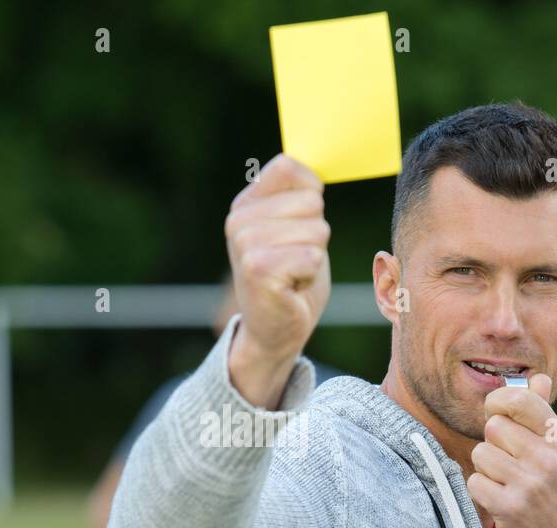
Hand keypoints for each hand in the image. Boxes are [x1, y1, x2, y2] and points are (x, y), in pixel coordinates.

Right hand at [224, 154, 330, 406]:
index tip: (298, 226)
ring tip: (293, 274)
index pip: (291, 167)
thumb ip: (299, 195)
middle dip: (315, 235)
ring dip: (314, 256)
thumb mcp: (295, 227)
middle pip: (312, 202)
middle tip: (294, 260)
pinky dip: (311, 275)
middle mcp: (238, 221)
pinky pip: (314, 256)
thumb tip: (314, 168)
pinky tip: (292, 288)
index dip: (310, 195)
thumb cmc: (291, 277)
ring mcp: (245, 245)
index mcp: (244, 204)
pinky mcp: (259, 269)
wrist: (274, 330)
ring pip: (317, 230)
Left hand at [466, 374, 556, 527]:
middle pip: (493, 426)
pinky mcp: (509, 507)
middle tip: (510, 462)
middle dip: (494, 443)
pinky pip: (474, 482)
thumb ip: (543, 413)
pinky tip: (499, 499)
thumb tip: (537, 378)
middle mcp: (547, 458)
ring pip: (481, 453)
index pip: (519, 400)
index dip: (498, 402)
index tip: (498, 414)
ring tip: (506, 482)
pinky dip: (481, 490)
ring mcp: (529, 484)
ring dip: (486, 468)